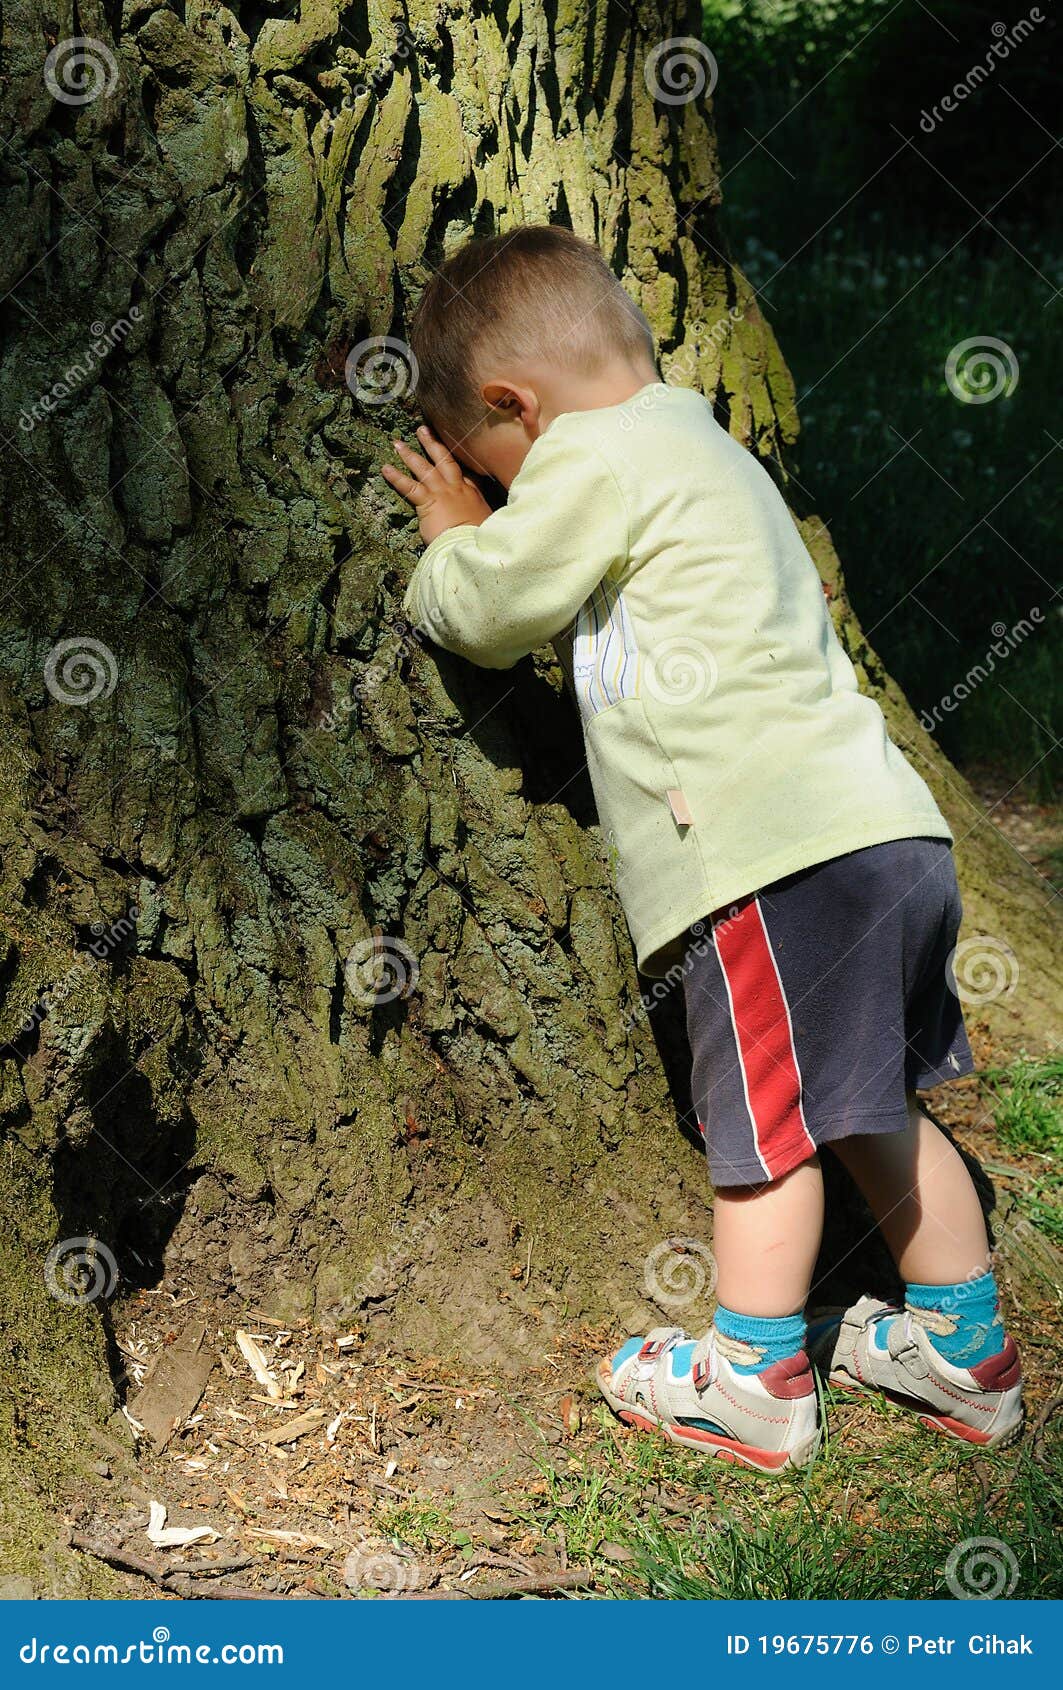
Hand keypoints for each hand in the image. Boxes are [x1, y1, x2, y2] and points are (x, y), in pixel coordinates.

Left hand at [381, 426, 491, 543]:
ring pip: (424, 468)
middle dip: (433, 444)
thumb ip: (478, 519)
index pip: (467, 475)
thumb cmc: (479, 539)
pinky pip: (409, 486)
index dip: (458, 464)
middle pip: (445, 461)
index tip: (452, 454)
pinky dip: (396, 477)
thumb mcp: (485, 525)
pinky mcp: (428, 502)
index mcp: (472, 496)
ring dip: (409, 455)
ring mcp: (442, 493)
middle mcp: (457, 489)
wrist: (472, 544)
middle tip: (422, 430)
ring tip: (397, 444)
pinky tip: (385, 469)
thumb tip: (475, 523)